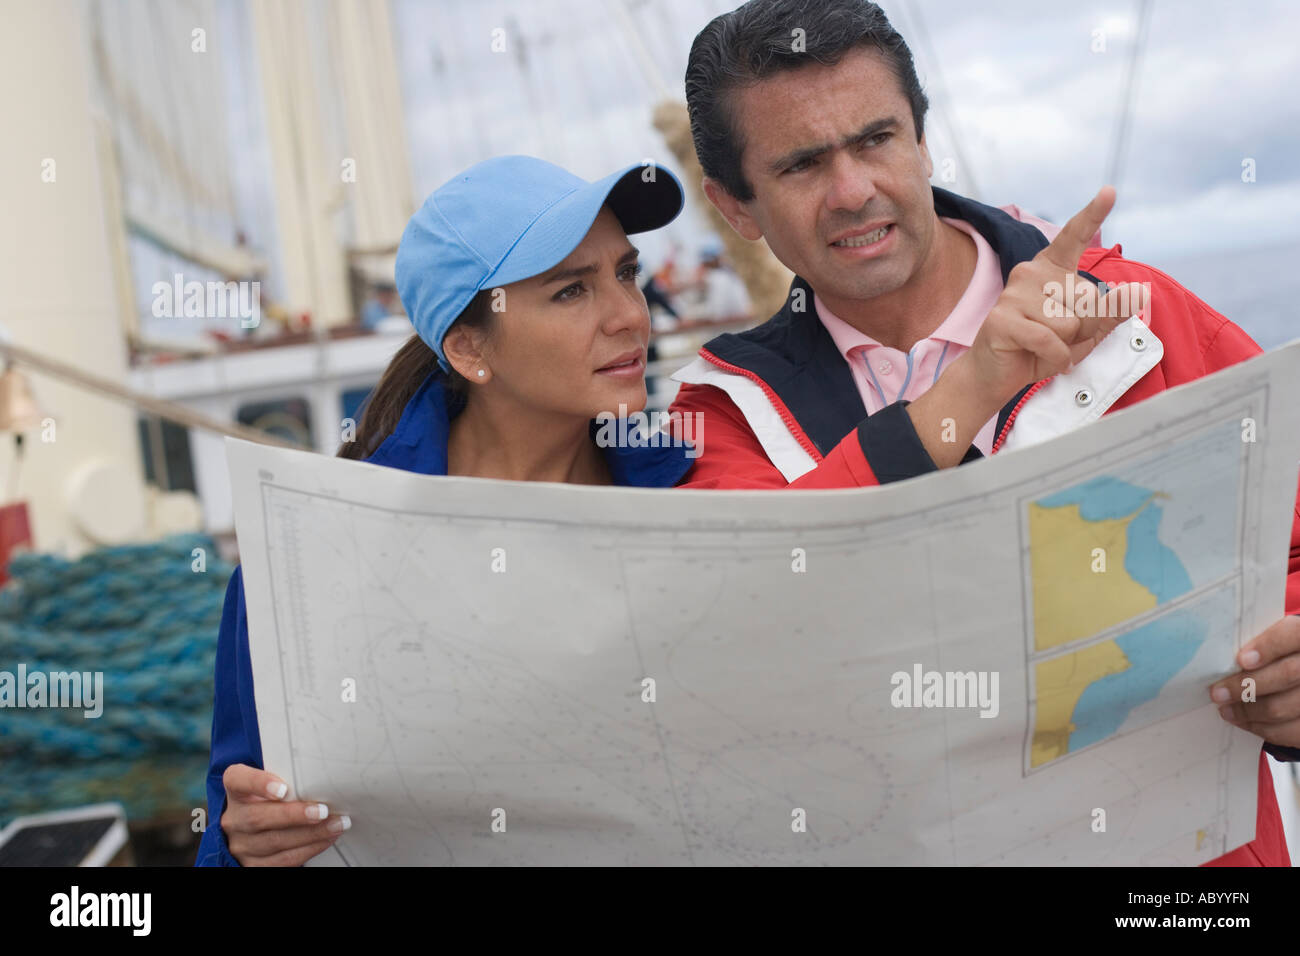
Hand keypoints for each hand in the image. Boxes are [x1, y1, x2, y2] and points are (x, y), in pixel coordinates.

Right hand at [220, 764, 350, 865]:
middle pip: (257, 818)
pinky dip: (309, 849)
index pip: (238, 781)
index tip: (283, 788)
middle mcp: (234, 818)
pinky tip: (327, 839)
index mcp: (236, 789)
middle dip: (295, 815)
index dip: (259, 784)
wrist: (254, 829)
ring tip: (336, 825)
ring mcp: (241, 844)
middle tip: (323, 811)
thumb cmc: (272, 797)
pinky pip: (283, 860)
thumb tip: (324, 778)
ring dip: (311, 834)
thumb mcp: (273, 781)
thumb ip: (289, 778)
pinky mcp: (253, 864)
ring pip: (274, 842)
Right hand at [964, 185, 1148, 408]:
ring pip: (1071, 322)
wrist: (995, 377)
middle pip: (1087, 300)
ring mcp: (1013, 294)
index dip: (1093, 214)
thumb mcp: (1083, 333)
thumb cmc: (1041, 350)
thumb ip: (1109, 313)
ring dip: (1066, 345)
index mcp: (1050, 270)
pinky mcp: (1003, 319)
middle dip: (1083, 329)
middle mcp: (1030, 273)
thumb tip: (1139, 292)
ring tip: (1042, 346)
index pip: (1074, 237)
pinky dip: (1055, 357)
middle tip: (1056, 339)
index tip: (1109, 191)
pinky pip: (1050, 340)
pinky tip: (1040, 357)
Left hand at [1210, 615, 1299, 748]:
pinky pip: (1287, 731)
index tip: (1241, 660)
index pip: (1293, 635)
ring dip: (1247, 711)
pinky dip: (1260, 727)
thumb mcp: (1272, 639)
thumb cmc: (1278, 655)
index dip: (1268, 647)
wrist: (1297, 680)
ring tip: (1225, 709)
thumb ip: (1256, 641)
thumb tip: (1220, 657)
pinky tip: (1243, 720)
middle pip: (1288, 674)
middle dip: (1246, 685)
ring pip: (1283, 707)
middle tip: (1217, 692)